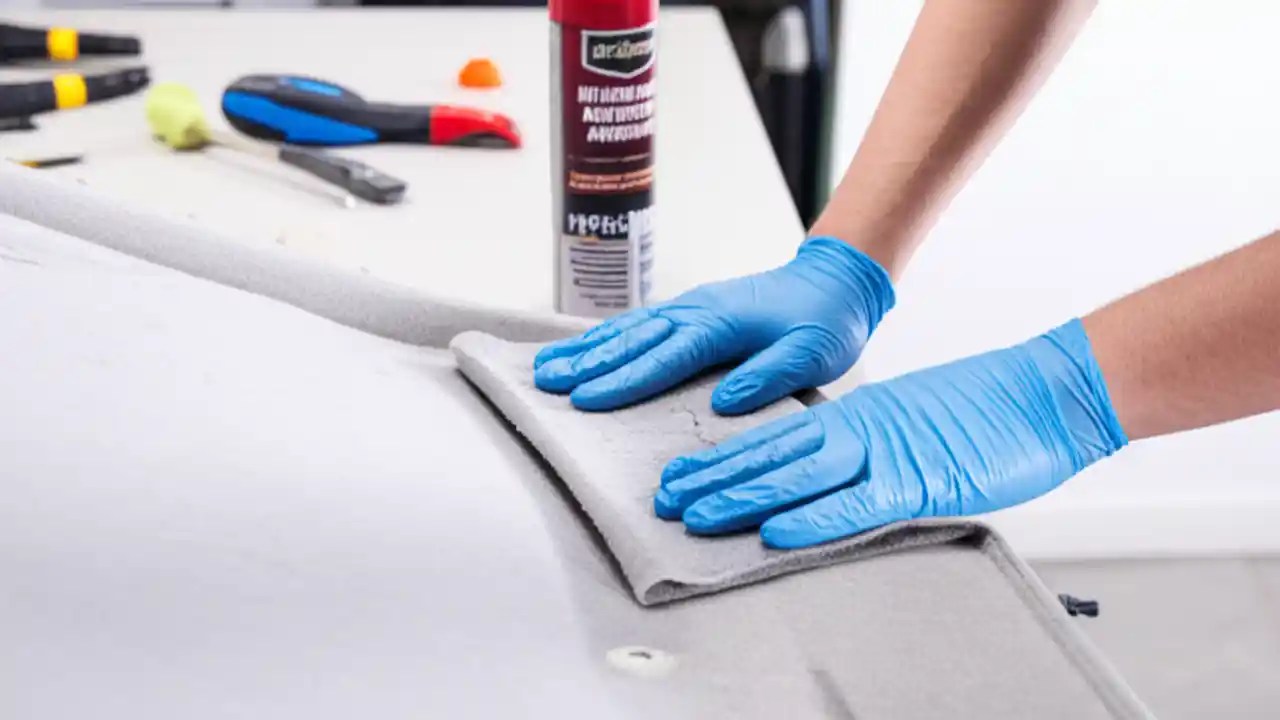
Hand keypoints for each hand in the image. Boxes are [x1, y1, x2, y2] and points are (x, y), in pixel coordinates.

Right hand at [533, 237, 894, 413]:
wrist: (835, 282)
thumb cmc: (827, 322)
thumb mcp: (812, 354)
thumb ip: (770, 376)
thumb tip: (725, 400)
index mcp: (723, 323)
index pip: (666, 356)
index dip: (625, 380)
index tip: (586, 398)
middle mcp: (698, 311)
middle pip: (633, 339)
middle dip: (587, 362)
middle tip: (546, 381)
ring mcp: (692, 308)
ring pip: (629, 329)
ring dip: (586, 349)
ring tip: (546, 366)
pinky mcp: (692, 312)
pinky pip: (640, 326)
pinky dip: (606, 339)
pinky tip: (583, 352)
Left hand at [654, 319, 1128, 547]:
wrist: (1046, 391)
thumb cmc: (985, 414)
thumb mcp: (911, 428)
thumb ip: (868, 451)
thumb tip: (829, 478)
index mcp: (855, 418)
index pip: (775, 441)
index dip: (723, 460)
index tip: (681, 478)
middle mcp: (858, 430)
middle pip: (771, 456)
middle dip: (713, 480)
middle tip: (663, 500)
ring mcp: (886, 452)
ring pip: (799, 476)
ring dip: (743, 496)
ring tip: (695, 514)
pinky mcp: (920, 478)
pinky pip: (858, 503)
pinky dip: (815, 518)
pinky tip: (777, 531)